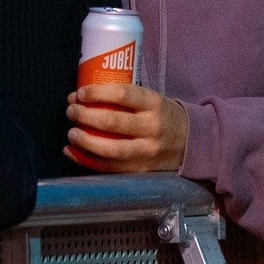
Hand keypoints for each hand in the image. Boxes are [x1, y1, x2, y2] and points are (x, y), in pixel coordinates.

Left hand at [63, 84, 188, 172]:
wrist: (192, 142)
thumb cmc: (163, 116)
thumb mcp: (152, 99)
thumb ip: (126, 98)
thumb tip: (83, 96)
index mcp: (154, 104)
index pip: (122, 94)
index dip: (97, 93)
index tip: (80, 93)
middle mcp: (151, 128)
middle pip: (112, 122)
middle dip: (85, 116)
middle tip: (71, 110)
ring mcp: (147, 152)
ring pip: (111, 150)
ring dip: (85, 142)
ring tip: (71, 133)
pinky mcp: (141, 170)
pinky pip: (110, 167)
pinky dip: (87, 160)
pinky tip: (72, 152)